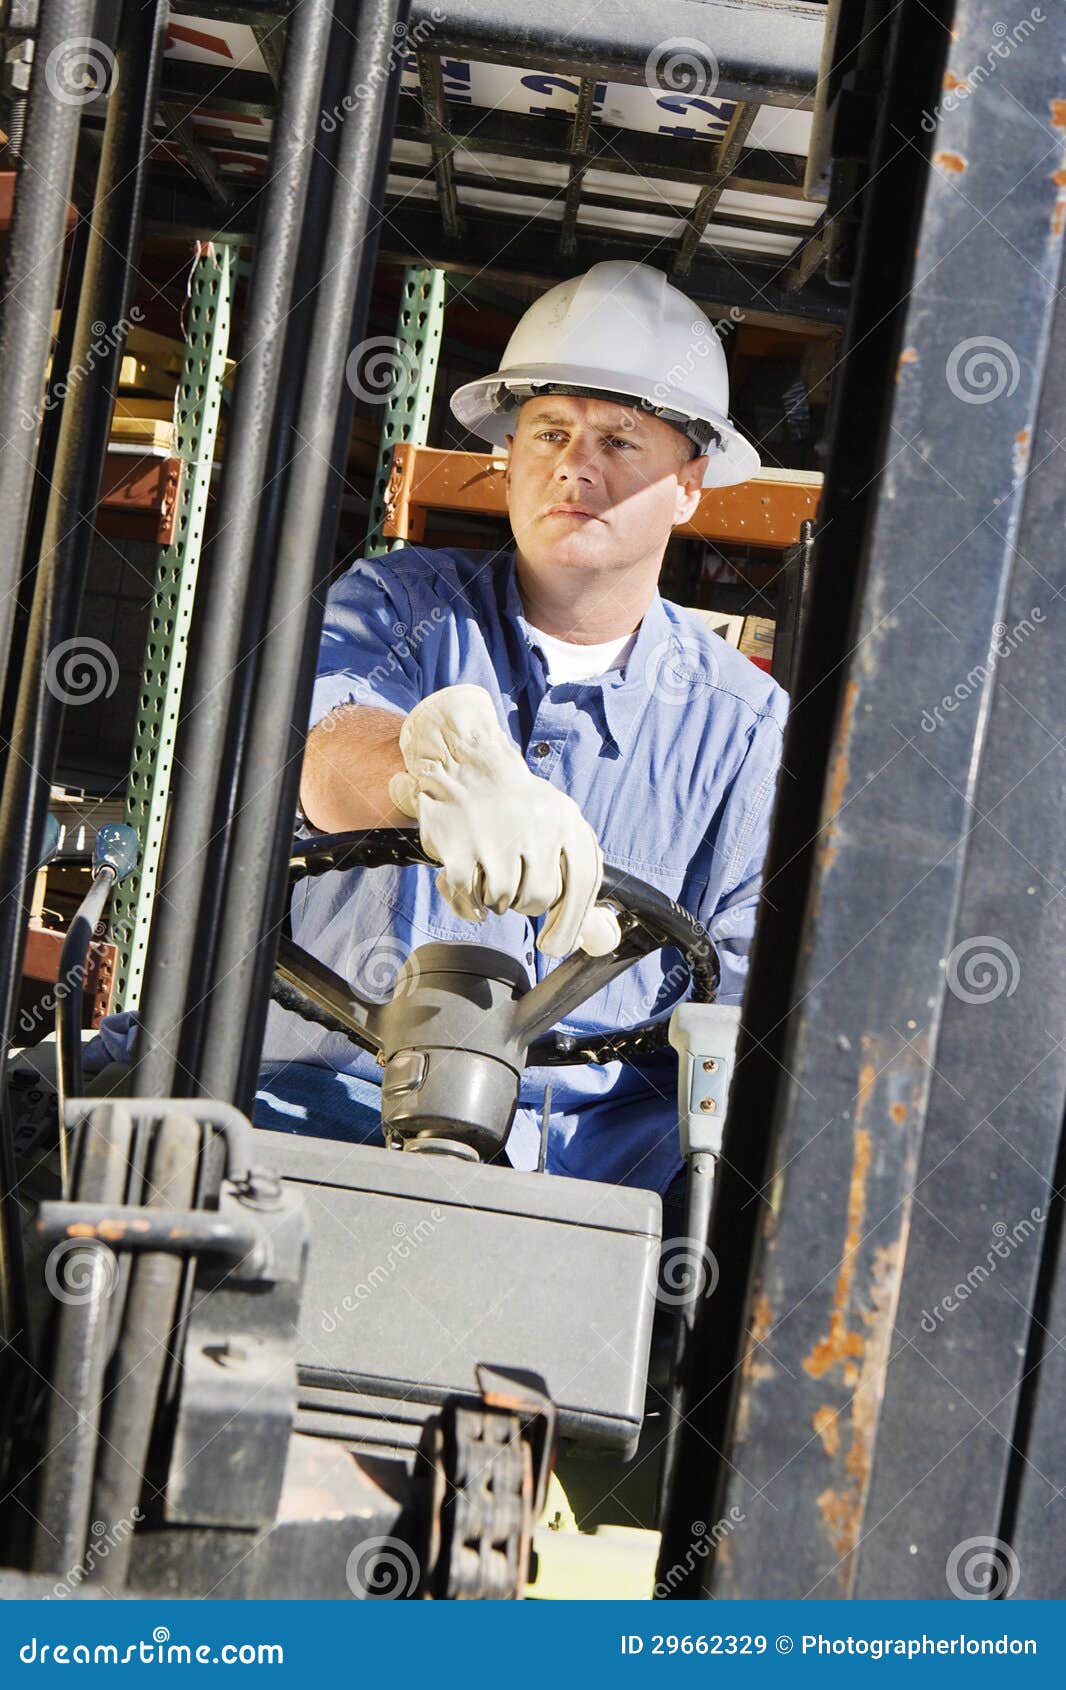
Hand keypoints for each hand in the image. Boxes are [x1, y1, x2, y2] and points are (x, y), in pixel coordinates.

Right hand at [389, 686, 621, 958]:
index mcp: (566, 819)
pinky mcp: (459, 848)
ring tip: (489, 869)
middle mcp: (536, 825)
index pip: (582, 884)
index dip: (571, 923)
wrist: (465, 766)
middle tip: (514, 882)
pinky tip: (468, 882)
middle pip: (541, 898)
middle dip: (526, 902)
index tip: (554, 946)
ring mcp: (495, 836)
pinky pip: (470, 900)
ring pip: (504, 902)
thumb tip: (601, 939)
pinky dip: (467, 903)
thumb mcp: (558, 829)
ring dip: (495, 898)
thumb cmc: (516, 808)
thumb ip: (580, 880)